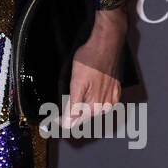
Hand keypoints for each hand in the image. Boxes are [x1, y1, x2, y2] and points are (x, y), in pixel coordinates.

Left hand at [63, 6, 127, 127]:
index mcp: (95, 106)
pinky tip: (87, 88)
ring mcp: (112, 99)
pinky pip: (100, 101)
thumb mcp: (77, 83)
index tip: (53, 118)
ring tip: (74, 89)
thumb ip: (73, 106)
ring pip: (91, 108)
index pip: (75, 121)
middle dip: (70, 110)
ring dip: (80, 104)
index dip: (62, 120)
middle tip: (61, 98)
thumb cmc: (91, 59)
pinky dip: (91, 97)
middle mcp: (105, 106)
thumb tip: (68, 123)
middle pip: (82, 115)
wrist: (106, 44)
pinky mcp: (115, 91)